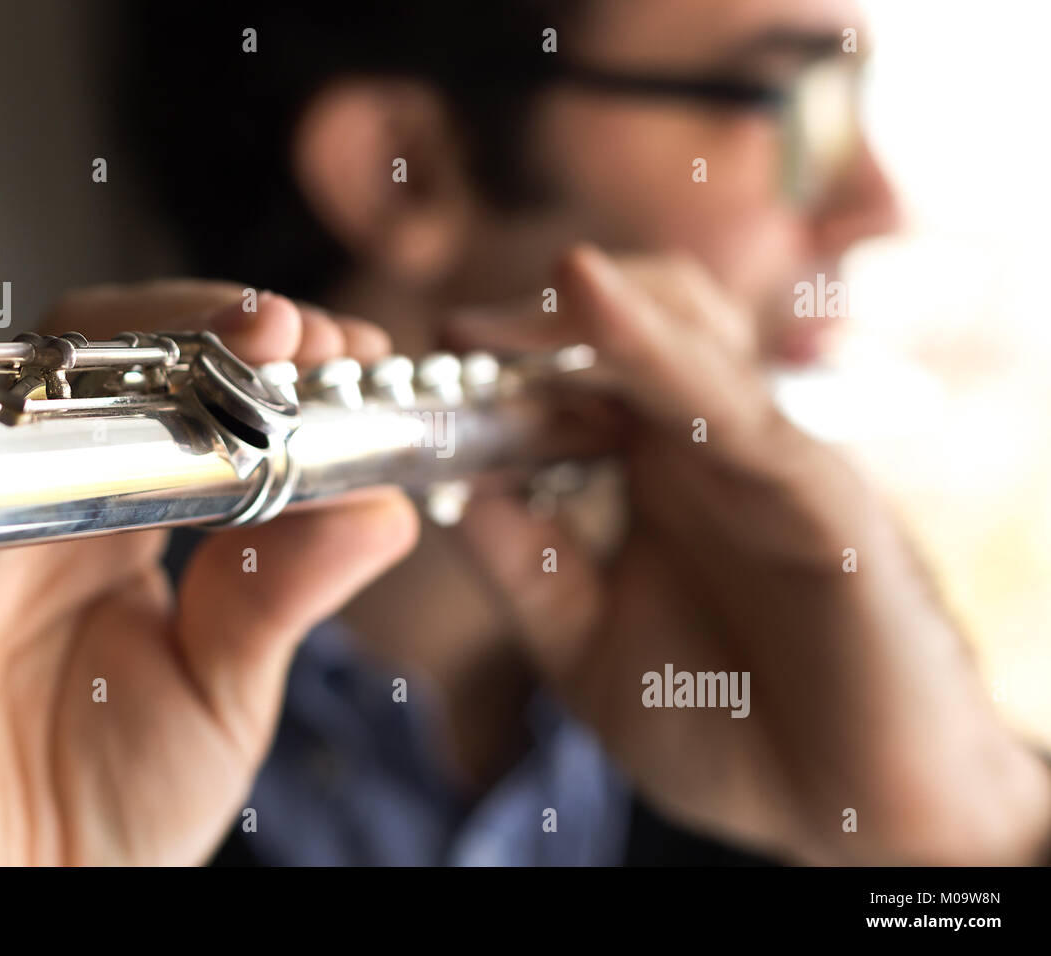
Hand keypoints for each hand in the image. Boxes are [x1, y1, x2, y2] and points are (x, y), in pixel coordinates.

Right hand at [0, 283, 417, 864]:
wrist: (13, 913)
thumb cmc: (102, 816)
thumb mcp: (225, 692)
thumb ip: (289, 593)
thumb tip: (383, 506)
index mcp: (98, 523)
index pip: (159, 393)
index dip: (244, 355)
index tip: (342, 349)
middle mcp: (18, 516)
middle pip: (81, 368)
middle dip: (192, 329)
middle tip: (291, 335)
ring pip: (3, 412)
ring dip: (121, 377)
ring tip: (233, 366)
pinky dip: (17, 489)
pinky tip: (106, 462)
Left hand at [448, 246, 1050, 864]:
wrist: (845, 806)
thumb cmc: (726, 728)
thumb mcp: (585, 648)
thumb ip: (523, 567)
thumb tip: (448, 489)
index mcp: (652, 475)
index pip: (574, 380)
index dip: (500, 360)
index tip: (422, 367)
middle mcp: (707, 449)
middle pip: (629, 327)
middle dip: (537, 325)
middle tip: (453, 340)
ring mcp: (763, 459)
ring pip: (685, 331)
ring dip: (592, 312)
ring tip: (502, 321)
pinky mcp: (817, 491)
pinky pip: (730, 403)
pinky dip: (655, 346)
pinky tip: (588, 298)